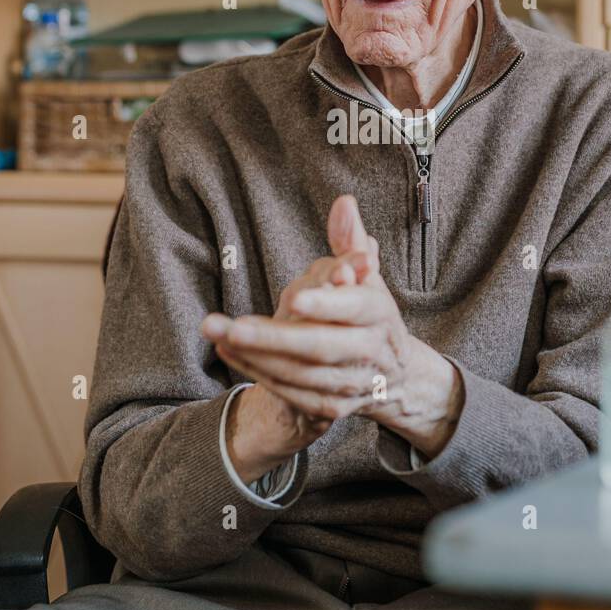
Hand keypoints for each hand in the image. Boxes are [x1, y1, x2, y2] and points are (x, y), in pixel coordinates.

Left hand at [201, 198, 379, 483]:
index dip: (327, 306)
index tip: (296, 299)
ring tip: (217, 333)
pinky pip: (291, 392)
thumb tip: (343, 202)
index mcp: (379, 312)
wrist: (393, 375)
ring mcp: (350, 383)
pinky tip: (229, 351)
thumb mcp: (366, 275)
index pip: (355, 308)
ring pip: (299, 373)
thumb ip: (349, 240)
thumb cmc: (367, 312)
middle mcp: (368, 351)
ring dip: (255, 356)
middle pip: (320, 346)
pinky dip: (257, 372)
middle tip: (231, 326)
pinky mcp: (331, 407)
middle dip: (274, 338)